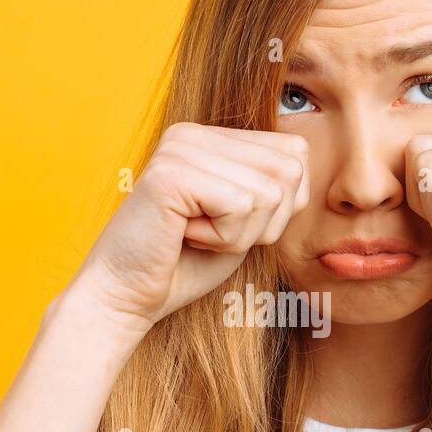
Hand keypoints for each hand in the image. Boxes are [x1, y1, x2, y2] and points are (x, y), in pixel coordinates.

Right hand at [69, 122, 309, 333]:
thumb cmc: (183, 266)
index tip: (231, 225)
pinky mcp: (172, 173)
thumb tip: (305, 166)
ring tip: (197, 235)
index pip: (295, 152)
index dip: (282, 205)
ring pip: (270, 191)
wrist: (126, 298)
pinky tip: (184, 237)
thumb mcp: (242, 221)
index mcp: (210, 136)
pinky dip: (224, 238)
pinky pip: (241, 206)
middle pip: (289, 169)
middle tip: (215, 234)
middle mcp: (193, 133)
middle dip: (266, 222)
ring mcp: (180, 148)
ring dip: (242, 233)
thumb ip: (272, 188)